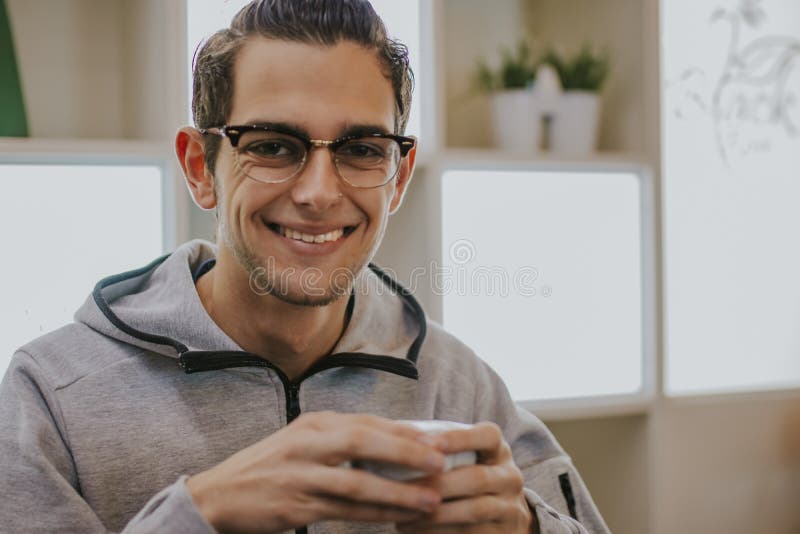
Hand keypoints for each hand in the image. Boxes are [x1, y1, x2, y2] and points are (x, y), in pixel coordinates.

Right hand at [186, 412, 445, 532]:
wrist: (219, 494)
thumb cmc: (272, 466)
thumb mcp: (305, 441)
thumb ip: (343, 439)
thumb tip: (397, 440)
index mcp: (315, 423)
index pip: (367, 422)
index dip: (404, 431)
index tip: (438, 440)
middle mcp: (308, 443)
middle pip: (364, 443)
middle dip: (406, 453)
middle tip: (441, 463)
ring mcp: (301, 475)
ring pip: (358, 482)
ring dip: (398, 492)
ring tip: (430, 500)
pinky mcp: (295, 506)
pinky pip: (344, 511)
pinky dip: (375, 514)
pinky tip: (397, 518)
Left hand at [397, 422, 536, 532]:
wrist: (503, 514)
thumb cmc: (469, 475)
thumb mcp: (468, 457)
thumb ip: (442, 448)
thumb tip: (397, 437)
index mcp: (499, 450)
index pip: (487, 436)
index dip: (457, 439)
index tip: (424, 443)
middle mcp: (510, 477)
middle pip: (477, 478)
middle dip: (439, 483)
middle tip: (404, 487)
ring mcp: (510, 507)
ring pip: (474, 510)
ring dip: (436, 514)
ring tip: (405, 514)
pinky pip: (471, 533)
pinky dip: (439, 532)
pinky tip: (415, 529)